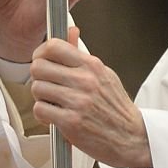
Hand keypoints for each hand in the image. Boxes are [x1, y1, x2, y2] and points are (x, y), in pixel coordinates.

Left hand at [30, 28, 151, 167]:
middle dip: (38, 77)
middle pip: (39, 67)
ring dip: (40, 98)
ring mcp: (77, 101)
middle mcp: (85, 80)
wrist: (131, 137)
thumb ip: (82, 56)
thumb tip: (70, 31)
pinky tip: (53, 117)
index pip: (54, 46)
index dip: (40, 53)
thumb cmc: (116, 109)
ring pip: (37, 88)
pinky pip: (40, 109)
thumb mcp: (104, 76)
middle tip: (46, 85)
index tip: (41, 61)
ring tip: (52, 103)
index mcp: (92, 65)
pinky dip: (42, 115)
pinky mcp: (71, 121)